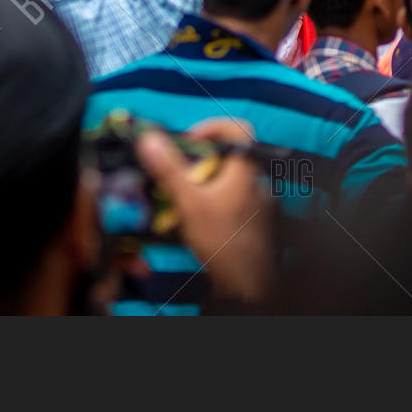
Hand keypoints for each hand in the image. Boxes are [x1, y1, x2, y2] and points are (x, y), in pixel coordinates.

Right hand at [135, 122, 272, 304]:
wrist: (250, 284)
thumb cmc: (222, 238)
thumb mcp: (189, 202)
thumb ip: (169, 169)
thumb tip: (148, 137)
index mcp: (248, 168)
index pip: (238, 128)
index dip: (212, 127)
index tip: (188, 141)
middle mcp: (260, 180)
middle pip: (231, 155)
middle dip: (203, 161)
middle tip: (181, 176)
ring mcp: (263, 202)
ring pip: (233, 181)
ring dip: (209, 184)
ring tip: (187, 200)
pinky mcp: (261, 222)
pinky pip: (238, 201)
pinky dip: (219, 202)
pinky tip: (203, 222)